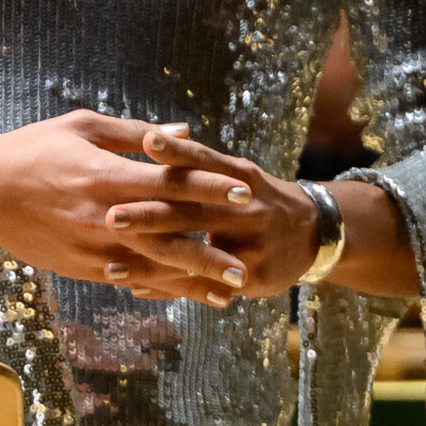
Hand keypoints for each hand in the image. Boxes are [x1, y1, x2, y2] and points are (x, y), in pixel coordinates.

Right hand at [0, 112, 318, 309]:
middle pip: (169, 236)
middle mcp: (103, 217)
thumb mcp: (82, 127)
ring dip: (193, 281)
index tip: (245, 190)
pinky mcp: (79, 266)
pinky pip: (126, 279)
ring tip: (229, 290)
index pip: (171, 183)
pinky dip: (158, 288)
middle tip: (248, 259)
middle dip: (212, 248)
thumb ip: (135, 134)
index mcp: (106, 176)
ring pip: (152, 268)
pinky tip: (184, 295)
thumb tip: (182, 132)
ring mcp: (91, 247)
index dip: (211, 188)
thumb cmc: (32, 148)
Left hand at [96, 125, 414, 301]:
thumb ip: (195, 160)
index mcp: (239, 176)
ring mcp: (253, 244)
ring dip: (152, 263)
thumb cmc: (255, 198)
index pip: (205, 160)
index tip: (146, 140)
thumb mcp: (234, 172)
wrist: (314, 233)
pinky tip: (134, 289)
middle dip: (151, 215)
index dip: (177, 151)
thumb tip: (144, 137)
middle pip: (194, 210)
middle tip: (110, 215)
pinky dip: (168, 288)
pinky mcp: (255, 277)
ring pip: (196, 255)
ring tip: (110, 268)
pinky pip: (204, 285)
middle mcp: (248, 207)